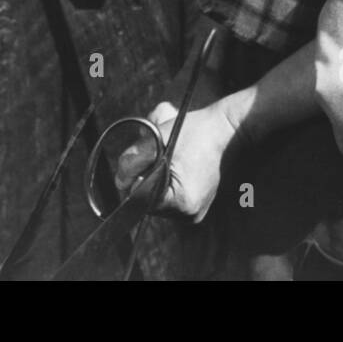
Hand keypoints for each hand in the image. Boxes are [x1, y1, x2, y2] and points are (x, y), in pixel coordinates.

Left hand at [114, 99, 238, 223]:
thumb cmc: (192, 130)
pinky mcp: (197, 206)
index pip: (143, 201)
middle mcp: (191, 213)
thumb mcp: (156, 139)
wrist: (222, 128)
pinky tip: (175, 166)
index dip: (135, 181)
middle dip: (145, 179)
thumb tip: (120, 182)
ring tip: (168, 159)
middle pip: (149, 202)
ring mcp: (196, 212)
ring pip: (158, 201)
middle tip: (154, 155)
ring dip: (155, 181)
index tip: (141, 163)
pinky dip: (167, 183)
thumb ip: (132, 161)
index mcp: (183, 201)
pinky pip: (170, 198)